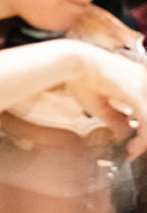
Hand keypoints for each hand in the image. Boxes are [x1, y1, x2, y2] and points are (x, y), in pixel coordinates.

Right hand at [66, 41, 146, 158]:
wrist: (73, 62)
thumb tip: (125, 134)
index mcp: (137, 78)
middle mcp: (144, 81)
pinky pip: (145, 121)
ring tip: (134, 150)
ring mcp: (142, 87)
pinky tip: (133, 147)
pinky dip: (143, 138)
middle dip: (144, 135)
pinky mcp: (136, 95)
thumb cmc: (80, 78)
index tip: (134, 143)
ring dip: (144, 139)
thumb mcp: (99, 104)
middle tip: (135, 149)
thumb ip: (115, 118)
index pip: (145, 107)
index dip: (142, 128)